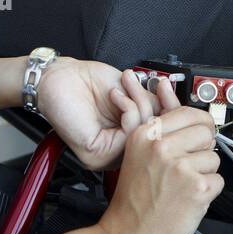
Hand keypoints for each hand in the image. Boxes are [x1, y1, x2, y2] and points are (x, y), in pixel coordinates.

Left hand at [37, 59, 162, 170]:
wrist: (58, 77)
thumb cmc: (86, 82)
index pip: (158, 135)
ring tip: (125, 86)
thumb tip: (174, 108)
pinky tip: (117, 97)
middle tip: (145, 84)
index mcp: (126, 139)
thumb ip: (151, 104)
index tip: (169, 92)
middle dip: (153, 105)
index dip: (169, 113)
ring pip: (145, 137)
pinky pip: (129, 136)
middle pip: (156, 138)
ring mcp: (107, 156)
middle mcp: (118, 151)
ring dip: (139, 103)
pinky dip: (128, 110)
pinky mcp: (97, 155)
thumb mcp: (129, 91)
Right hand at [96, 88, 223, 233]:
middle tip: (186, 169)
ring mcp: (180, 167)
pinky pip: (218, 181)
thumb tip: (172, 93)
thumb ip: (160, 127)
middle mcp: (162, 147)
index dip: (198, 126)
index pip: (189, 112)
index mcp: (145, 135)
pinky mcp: (196, 189)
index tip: (197, 135)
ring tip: (181, 188)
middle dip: (202, 151)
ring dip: (204, 175)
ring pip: (214, 158)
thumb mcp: (137, 155)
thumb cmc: (132, 203)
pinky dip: (207, 194)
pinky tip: (187, 201)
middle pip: (206, 132)